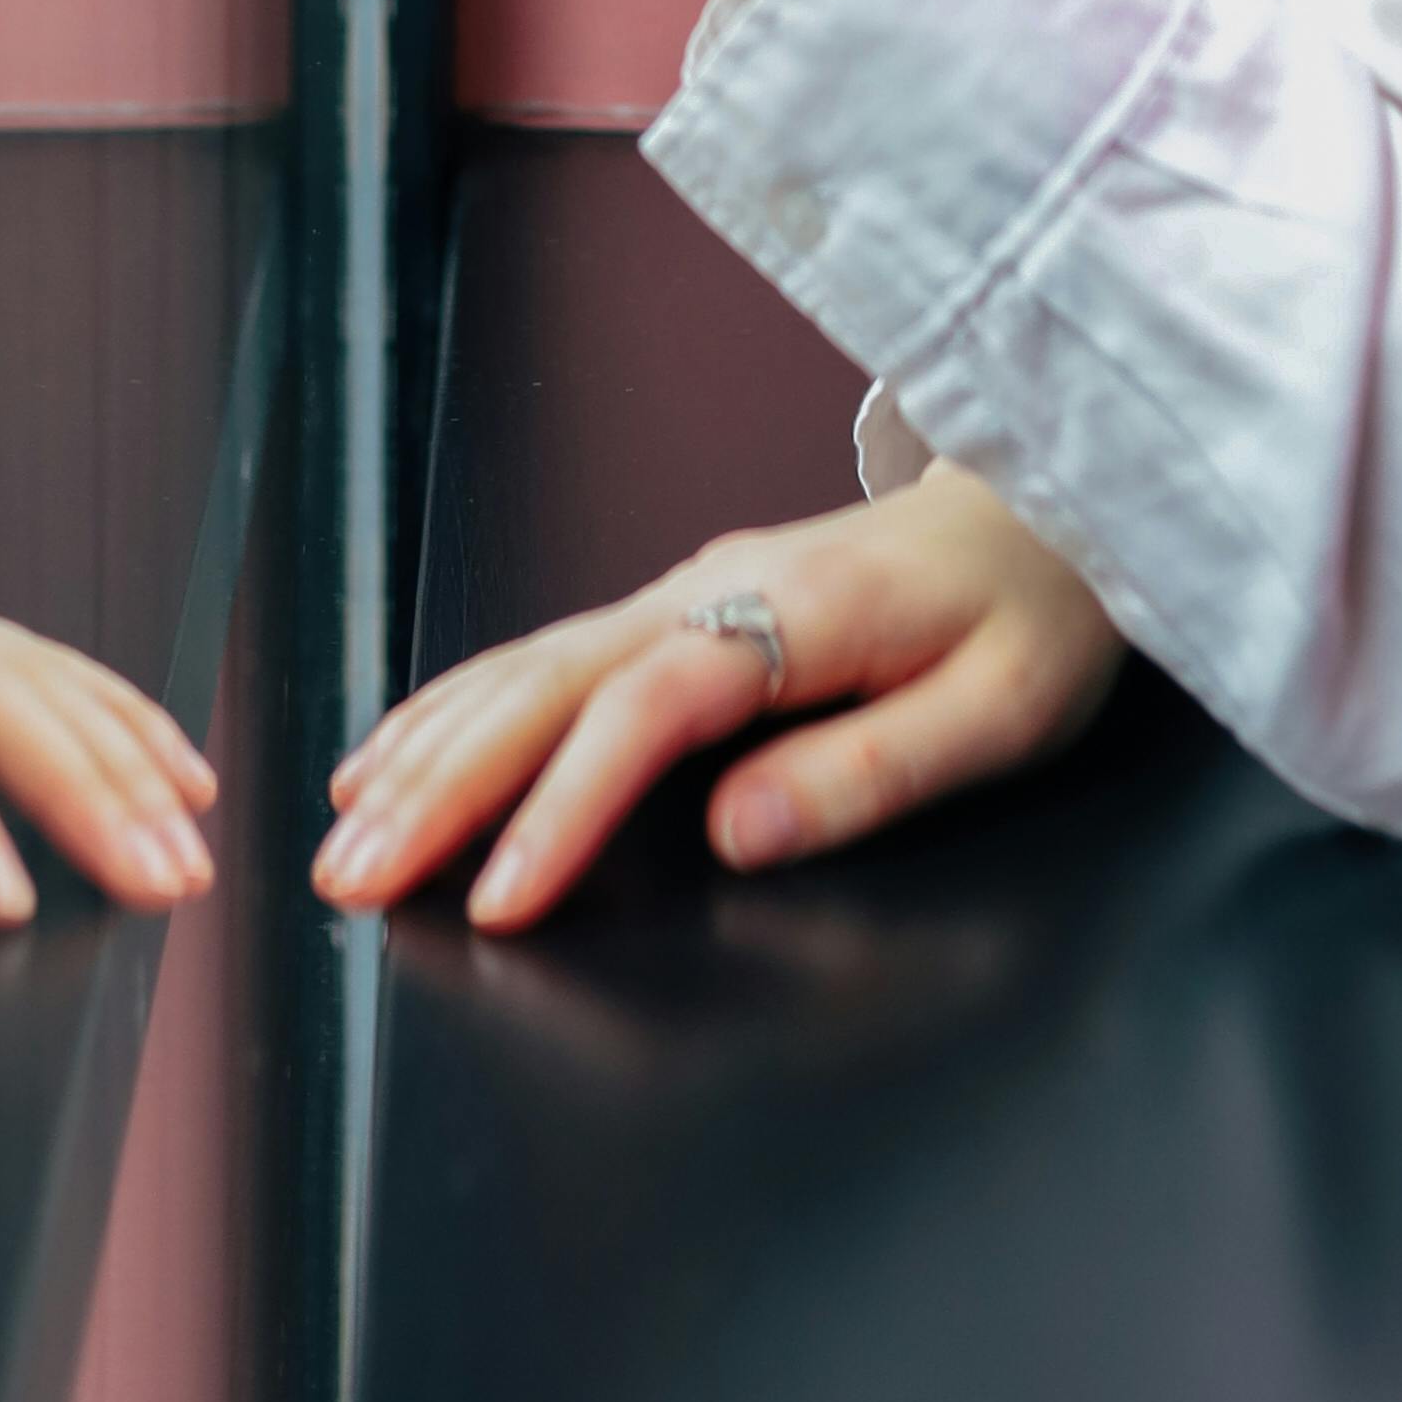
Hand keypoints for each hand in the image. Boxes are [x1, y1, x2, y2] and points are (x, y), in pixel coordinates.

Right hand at [310, 463, 1123, 933]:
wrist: (1058, 501)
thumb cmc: (1039, 614)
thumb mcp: (1001, 711)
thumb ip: (870, 769)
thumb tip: (739, 833)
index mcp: (795, 616)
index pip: (646, 712)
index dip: (562, 807)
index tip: (500, 900)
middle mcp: (716, 589)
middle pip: (549, 683)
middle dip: (439, 782)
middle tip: (352, 877)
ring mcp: (687, 588)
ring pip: (527, 664)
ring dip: (427, 747)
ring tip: (344, 833)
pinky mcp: (679, 603)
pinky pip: (544, 654)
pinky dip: (457, 703)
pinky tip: (401, 752)